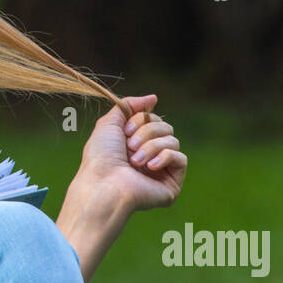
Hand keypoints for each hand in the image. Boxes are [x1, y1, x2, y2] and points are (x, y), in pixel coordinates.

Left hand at [72, 94, 186, 216]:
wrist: (104, 184)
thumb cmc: (101, 157)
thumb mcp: (109, 123)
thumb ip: (129, 106)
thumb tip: (153, 98)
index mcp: (136, 143)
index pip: (153, 119)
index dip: (141, 119)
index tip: (126, 130)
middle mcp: (150, 156)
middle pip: (165, 127)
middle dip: (147, 132)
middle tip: (129, 146)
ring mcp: (162, 170)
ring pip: (173, 141)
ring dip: (152, 146)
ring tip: (135, 161)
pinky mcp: (172, 183)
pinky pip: (181, 158)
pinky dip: (165, 157)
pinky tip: (149, 167)